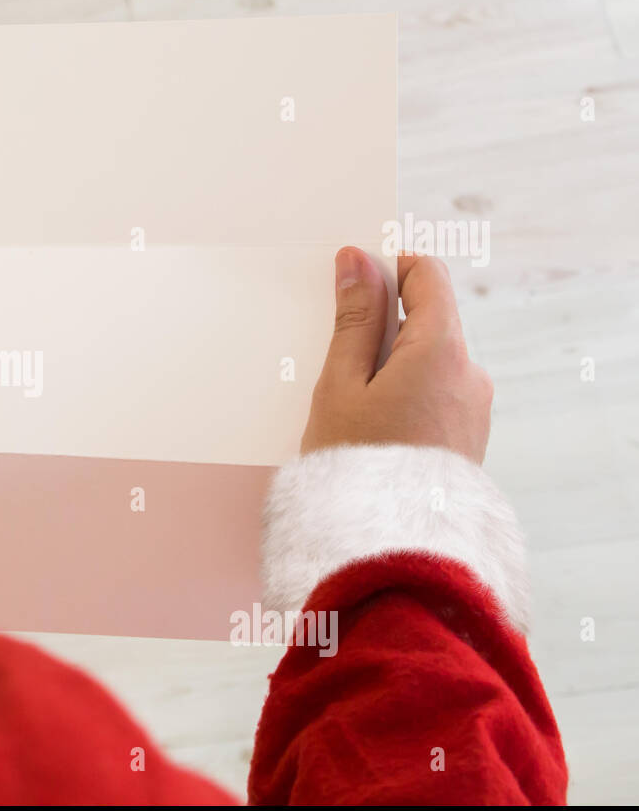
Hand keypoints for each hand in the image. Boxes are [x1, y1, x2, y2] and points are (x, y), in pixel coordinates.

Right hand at [302, 247, 492, 463]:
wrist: (389, 549)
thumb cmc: (355, 466)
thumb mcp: (341, 385)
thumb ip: (354, 319)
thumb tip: (359, 261)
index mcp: (442, 349)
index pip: (427, 276)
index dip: (389, 268)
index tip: (352, 281)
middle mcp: (470, 373)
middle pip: (427, 321)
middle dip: (383, 327)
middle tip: (335, 358)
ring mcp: (474, 408)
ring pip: (429, 361)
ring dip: (392, 366)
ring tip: (349, 406)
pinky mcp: (468, 438)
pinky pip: (436, 396)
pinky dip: (405, 396)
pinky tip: (372, 428)